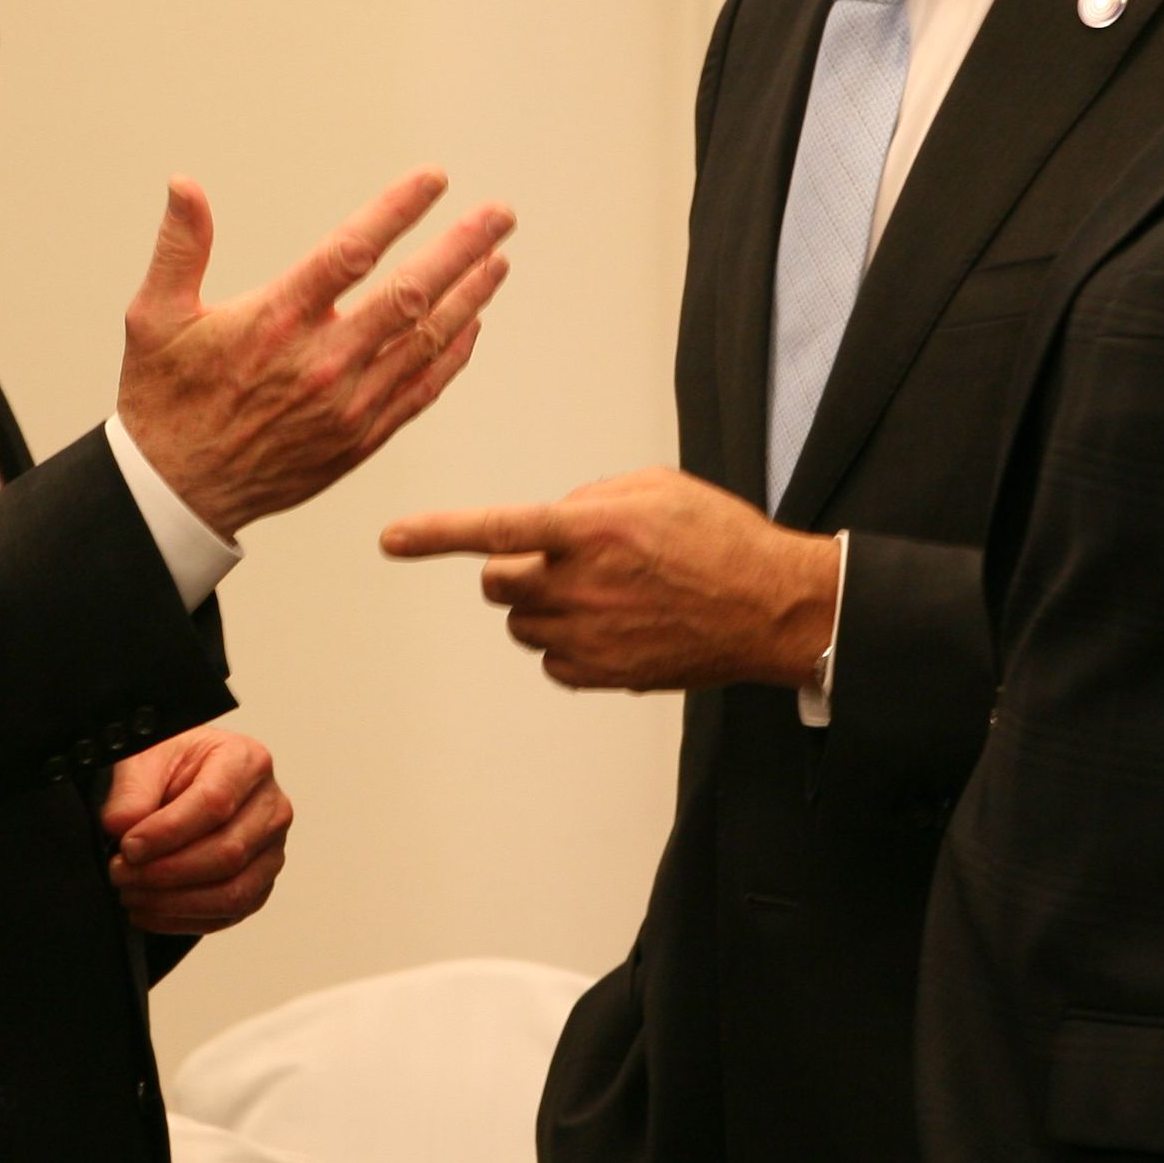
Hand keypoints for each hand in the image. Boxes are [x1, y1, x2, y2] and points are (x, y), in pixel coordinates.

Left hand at [97, 726, 290, 934]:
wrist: (188, 781)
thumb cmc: (173, 767)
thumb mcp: (145, 760)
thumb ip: (131, 792)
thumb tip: (120, 828)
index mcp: (246, 761)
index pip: (215, 803)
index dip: (168, 832)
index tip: (129, 846)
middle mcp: (270, 807)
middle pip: (227, 853)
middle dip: (165, 872)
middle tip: (121, 872)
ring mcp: (271, 850)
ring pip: (231, 892)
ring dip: (173, 903)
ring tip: (131, 894)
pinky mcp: (261, 885)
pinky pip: (229, 915)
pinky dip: (183, 920)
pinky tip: (148, 911)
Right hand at [114, 170, 511, 536]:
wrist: (177, 492)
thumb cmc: (166, 400)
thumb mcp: (154, 317)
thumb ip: (179, 247)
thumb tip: (185, 185)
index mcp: (276, 321)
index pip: (351, 251)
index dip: (398, 209)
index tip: (434, 180)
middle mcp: (322, 361)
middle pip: (410, 292)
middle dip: (462, 247)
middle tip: (499, 215)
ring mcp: (348, 403)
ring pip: (427, 341)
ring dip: (469, 296)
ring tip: (498, 260)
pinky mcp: (360, 438)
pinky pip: (421, 390)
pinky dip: (453, 355)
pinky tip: (473, 324)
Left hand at [380, 468, 839, 690]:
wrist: (771, 607)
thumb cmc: (719, 539)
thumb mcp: (654, 487)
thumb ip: (588, 498)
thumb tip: (549, 524)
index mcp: (591, 530)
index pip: (496, 530)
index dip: (436, 533)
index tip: (391, 539)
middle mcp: (581, 586)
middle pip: (498, 585)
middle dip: (517, 572)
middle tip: (564, 564)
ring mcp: (591, 637)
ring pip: (521, 625)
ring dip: (543, 608)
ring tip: (603, 594)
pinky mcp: (604, 675)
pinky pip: (552, 663)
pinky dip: (569, 645)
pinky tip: (615, 628)